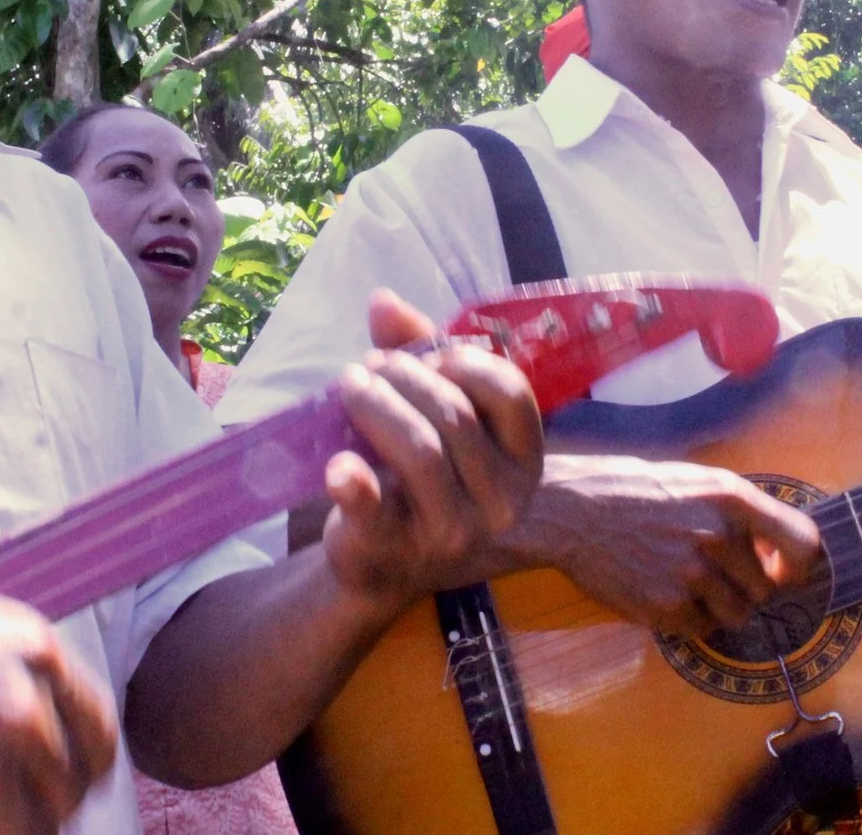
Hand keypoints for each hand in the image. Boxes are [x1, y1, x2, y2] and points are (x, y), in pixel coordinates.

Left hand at [318, 292, 546, 609]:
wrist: (385, 560)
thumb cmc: (419, 471)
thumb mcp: (432, 411)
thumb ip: (416, 352)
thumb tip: (384, 301)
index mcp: (522, 460)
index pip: (510, 394)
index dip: (463, 361)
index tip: (426, 359)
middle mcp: (502, 501)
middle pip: (455, 417)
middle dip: (404, 378)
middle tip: (365, 369)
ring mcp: (453, 532)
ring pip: (421, 453)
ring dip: (377, 407)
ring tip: (349, 389)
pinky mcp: (397, 549)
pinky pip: (377, 511)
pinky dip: (356, 485)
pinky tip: (338, 468)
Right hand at [504, 452, 821, 635]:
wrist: (573, 512)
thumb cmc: (633, 490)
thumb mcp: (695, 481)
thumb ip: (740, 511)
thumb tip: (777, 549)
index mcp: (731, 499)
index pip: (801, 543)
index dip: (797, 565)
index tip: (785, 573)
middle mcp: (718, 536)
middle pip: (765, 589)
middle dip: (744, 587)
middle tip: (710, 573)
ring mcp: (692, 575)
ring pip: (736, 614)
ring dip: (718, 607)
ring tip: (684, 582)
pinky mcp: (667, 607)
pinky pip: (700, 629)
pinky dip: (687, 619)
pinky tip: (662, 590)